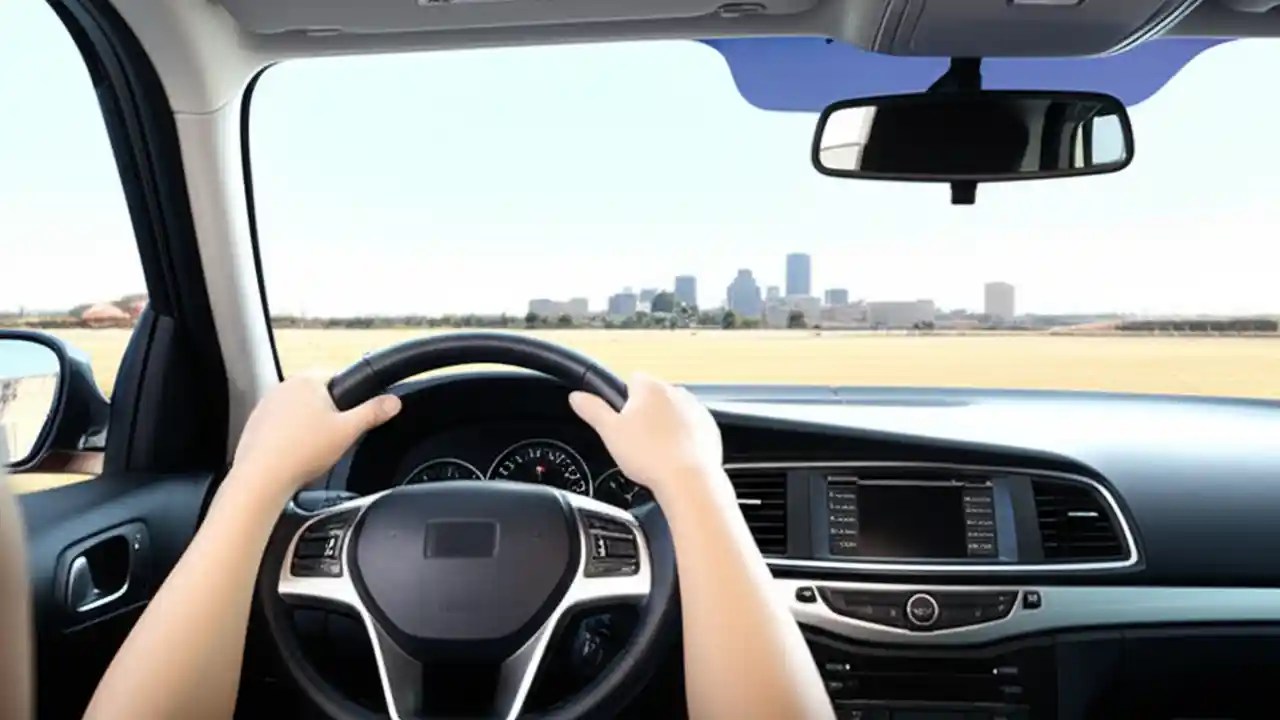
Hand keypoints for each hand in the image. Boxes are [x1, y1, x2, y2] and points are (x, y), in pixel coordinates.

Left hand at [230, 374, 401, 503]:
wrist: (262, 478)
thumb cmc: (303, 452)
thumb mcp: (349, 431)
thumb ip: (373, 412)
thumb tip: (394, 401)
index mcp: (307, 380)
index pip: (337, 379)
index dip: (347, 401)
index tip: (348, 421)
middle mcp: (283, 386)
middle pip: (316, 396)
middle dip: (326, 415)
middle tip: (331, 439)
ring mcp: (265, 404)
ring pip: (297, 412)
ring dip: (306, 426)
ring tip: (311, 450)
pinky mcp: (255, 423)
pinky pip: (280, 426)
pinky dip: (288, 438)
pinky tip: (293, 455)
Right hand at [569, 373, 724, 501]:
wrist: (689, 480)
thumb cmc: (649, 455)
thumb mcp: (609, 432)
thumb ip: (592, 410)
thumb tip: (576, 396)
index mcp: (650, 387)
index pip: (632, 380)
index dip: (624, 400)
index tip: (621, 420)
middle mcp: (676, 391)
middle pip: (654, 396)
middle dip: (645, 413)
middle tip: (636, 440)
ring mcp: (696, 409)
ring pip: (674, 412)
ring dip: (665, 425)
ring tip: (656, 451)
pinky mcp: (709, 427)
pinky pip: (692, 428)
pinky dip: (684, 438)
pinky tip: (675, 456)